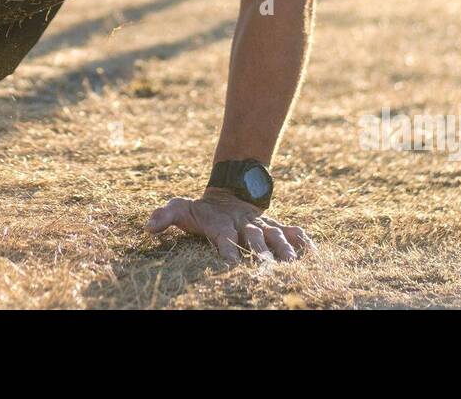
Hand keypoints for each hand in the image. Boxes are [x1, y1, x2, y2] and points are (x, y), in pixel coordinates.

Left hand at [144, 188, 314, 263]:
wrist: (229, 193)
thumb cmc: (201, 210)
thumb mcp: (180, 207)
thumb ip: (164, 216)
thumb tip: (147, 227)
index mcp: (220, 223)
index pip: (223, 237)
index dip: (227, 249)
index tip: (231, 263)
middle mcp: (242, 224)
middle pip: (253, 238)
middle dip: (260, 253)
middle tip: (266, 268)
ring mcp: (260, 224)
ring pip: (274, 235)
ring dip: (283, 248)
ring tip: (292, 263)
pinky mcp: (273, 225)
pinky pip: (290, 231)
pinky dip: (302, 240)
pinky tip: (312, 251)